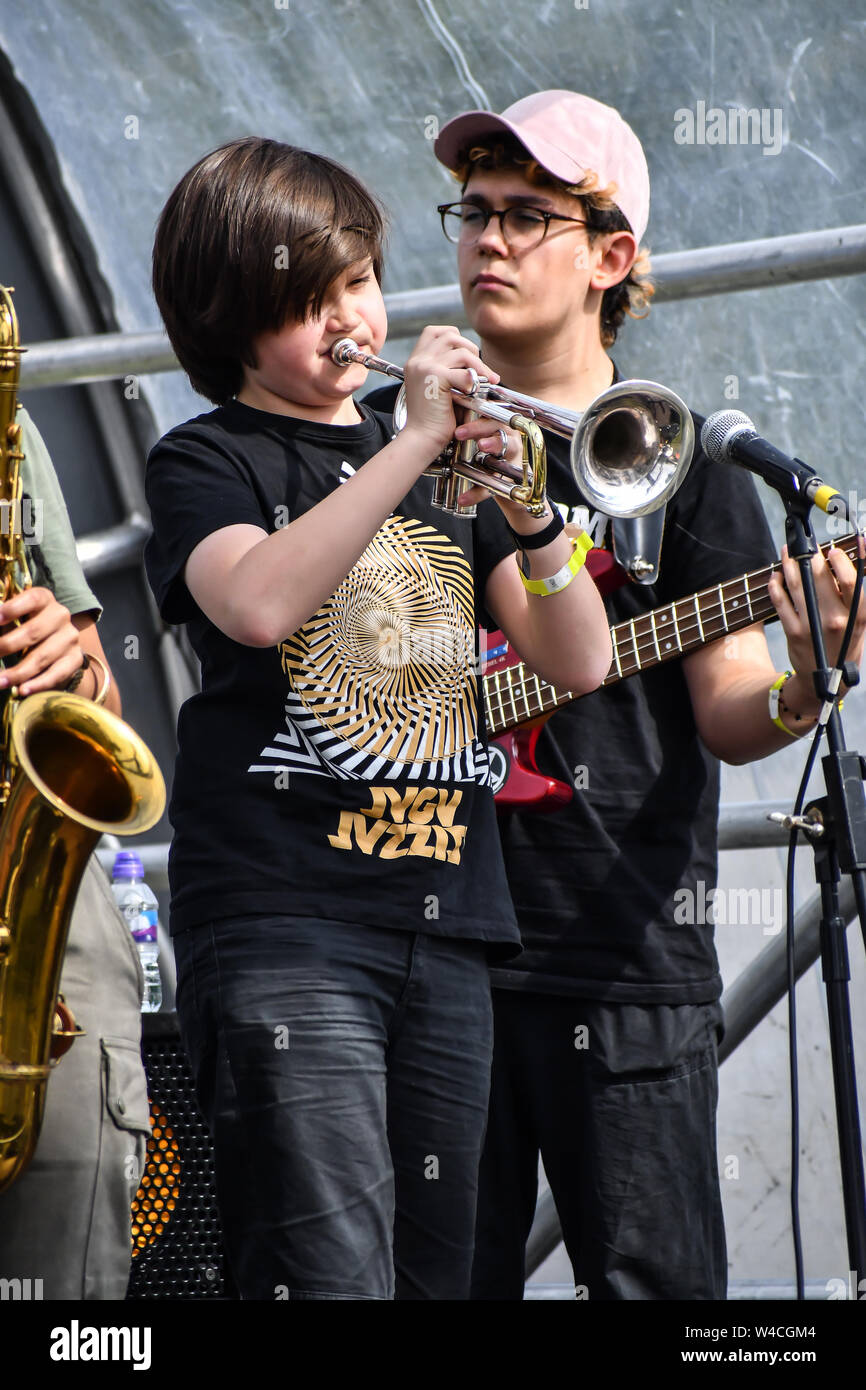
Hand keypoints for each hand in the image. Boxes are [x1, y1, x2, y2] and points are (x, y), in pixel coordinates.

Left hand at [0, 586, 82, 694]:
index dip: (14, 608)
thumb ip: (2, 622)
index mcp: (44, 599)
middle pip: (34, 631)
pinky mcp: (75, 659)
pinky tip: (22, 690)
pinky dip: (38, 684)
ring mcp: (70, 638)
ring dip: (17, 672)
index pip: (32, 599)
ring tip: (0, 681)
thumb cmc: (27, 627)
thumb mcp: (15, 619)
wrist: (57, 646)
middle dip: (7, 645)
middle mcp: (60, 615)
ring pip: (42, 657)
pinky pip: (56, 674)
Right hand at [400, 325, 498, 459]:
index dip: (454, 337)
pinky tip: (479, 390)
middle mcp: (417, 360)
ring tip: (487, 380)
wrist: (422, 439)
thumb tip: (472, 357)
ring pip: (460, 350)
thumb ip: (447, 370)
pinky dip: (475, 380)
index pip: (435, 332)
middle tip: (481, 369)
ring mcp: (424, 367)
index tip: (467, 354)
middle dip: (471, 348)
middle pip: (450, 335)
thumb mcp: (436, 388)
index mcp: (415, 361)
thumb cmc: (432, 419)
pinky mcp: (434, 377)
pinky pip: (463, 371)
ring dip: (478, 364)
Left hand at [768, 537, 865, 711]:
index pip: (851, 581)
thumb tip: (855, 550)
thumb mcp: (859, 622)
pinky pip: (781, 601)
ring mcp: (812, 625)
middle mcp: (836, 620)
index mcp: (857, 616)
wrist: (824, 682)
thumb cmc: (844, 645)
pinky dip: (776, 585)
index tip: (832, 550)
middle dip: (809, 556)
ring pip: (797, 585)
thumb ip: (854, 592)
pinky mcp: (793, 631)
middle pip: (820, 577)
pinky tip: (776, 576)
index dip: (840, 561)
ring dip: (788, 564)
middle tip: (804, 547)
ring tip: (786, 553)